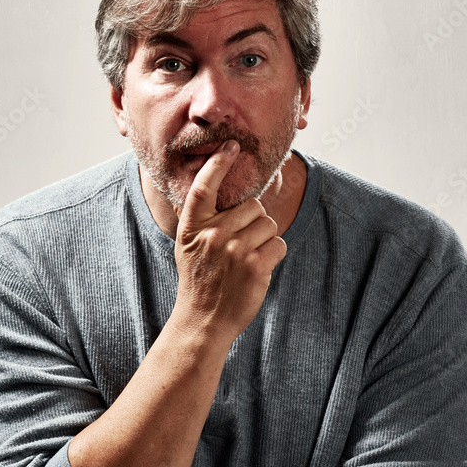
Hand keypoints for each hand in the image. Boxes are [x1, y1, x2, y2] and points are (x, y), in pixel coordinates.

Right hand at [174, 140, 286, 340]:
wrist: (203, 320)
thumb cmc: (199, 279)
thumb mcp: (188, 246)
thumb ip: (198, 219)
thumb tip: (203, 185)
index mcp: (193, 227)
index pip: (203, 187)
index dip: (218, 164)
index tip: (231, 146)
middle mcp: (213, 235)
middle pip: (253, 206)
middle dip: (253, 222)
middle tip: (239, 245)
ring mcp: (234, 251)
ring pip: (269, 224)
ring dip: (265, 239)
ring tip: (247, 259)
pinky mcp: (255, 266)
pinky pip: (279, 244)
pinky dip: (273, 255)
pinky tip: (257, 269)